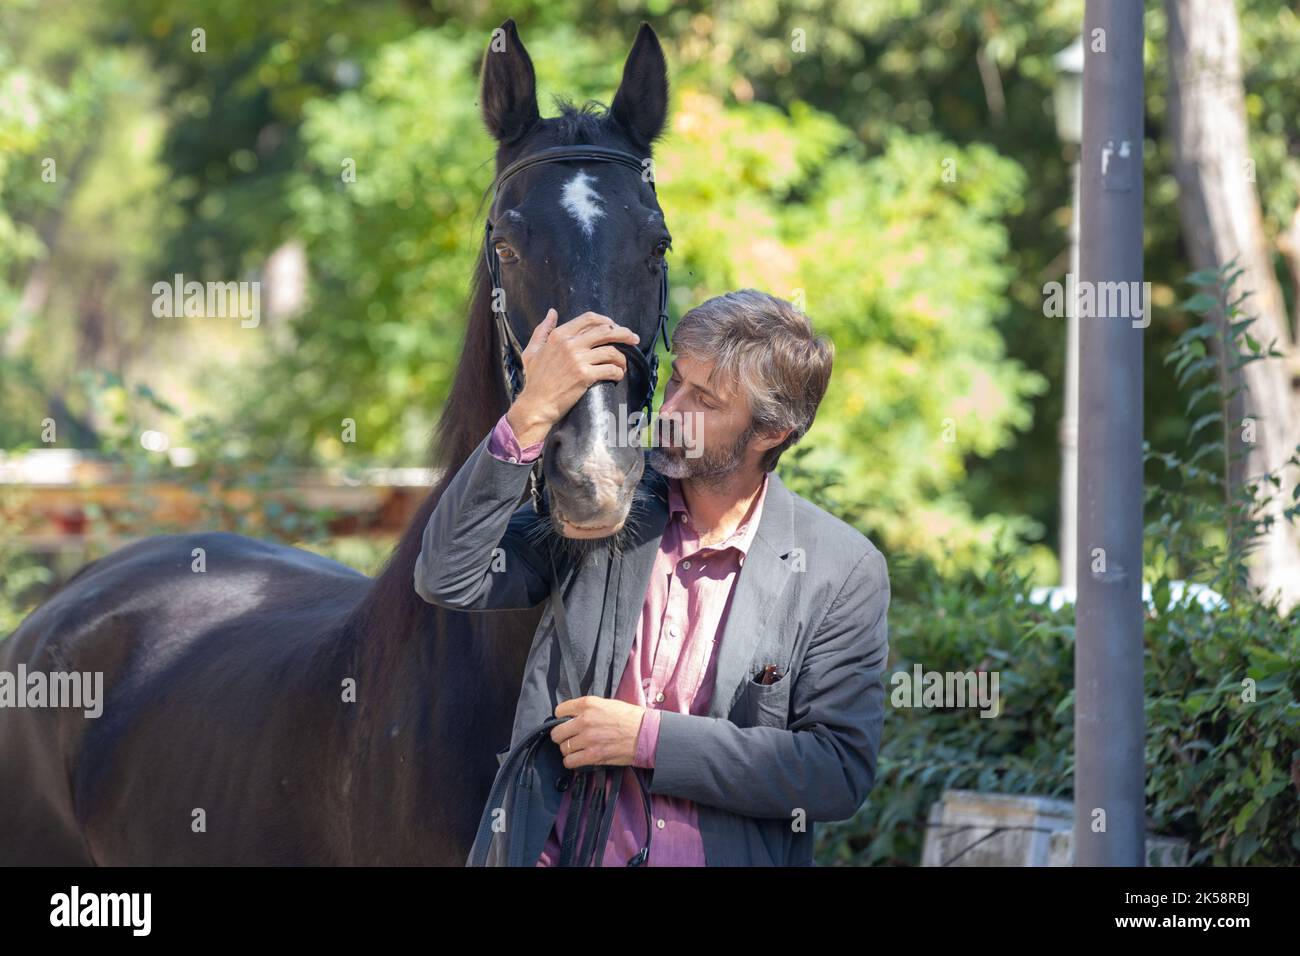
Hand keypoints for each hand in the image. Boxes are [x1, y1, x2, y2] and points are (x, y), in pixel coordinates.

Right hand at [506, 309, 641, 446]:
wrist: (536, 405)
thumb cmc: (534, 380)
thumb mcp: (532, 350)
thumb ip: (543, 330)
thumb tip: (552, 312)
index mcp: (559, 335)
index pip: (589, 319)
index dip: (606, 321)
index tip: (615, 327)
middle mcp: (570, 344)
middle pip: (606, 331)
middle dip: (624, 333)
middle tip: (634, 339)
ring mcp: (578, 360)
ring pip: (611, 351)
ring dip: (622, 358)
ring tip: (623, 364)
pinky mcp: (585, 376)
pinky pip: (610, 369)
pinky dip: (618, 372)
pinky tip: (618, 375)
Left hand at [549, 696, 645, 768]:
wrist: (645, 733)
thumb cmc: (630, 717)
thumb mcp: (607, 704)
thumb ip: (588, 709)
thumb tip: (574, 717)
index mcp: (588, 704)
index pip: (559, 711)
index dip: (561, 718)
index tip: (566, 722)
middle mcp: (584, 720)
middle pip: (557, 732)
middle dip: (561, 736)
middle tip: (569, 738)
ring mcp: (588, 739)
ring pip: (563, 748)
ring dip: (568, 750)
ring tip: (577, 749)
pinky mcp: (593, 755)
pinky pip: (570, 761)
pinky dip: (572, 762)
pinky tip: (578, 758)